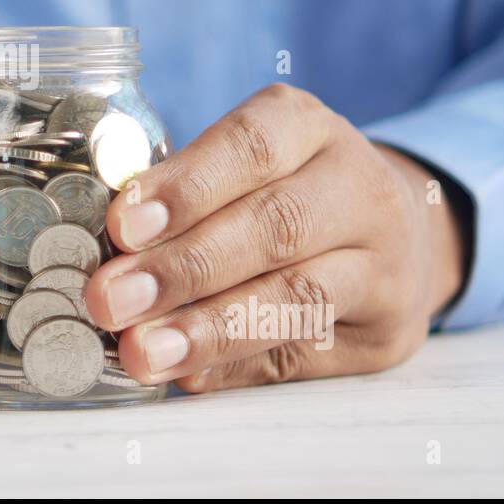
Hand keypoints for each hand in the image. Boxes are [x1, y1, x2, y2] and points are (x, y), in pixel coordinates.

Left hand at [85, 84, 467, 391]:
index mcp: (307, 128)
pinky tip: (187, 375)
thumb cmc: (282, 190)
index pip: (251, 148)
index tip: (123, 226)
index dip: (186, 188)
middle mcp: (358, 188)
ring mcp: (381, 264)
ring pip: (297, 298)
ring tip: (144, 351)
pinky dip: (235, 367)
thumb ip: (181, 194)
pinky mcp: (384, 333)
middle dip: (183, 268)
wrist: (397, 235)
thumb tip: (107, 248)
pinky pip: (302, 355)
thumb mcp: (242, 164)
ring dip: (210, 329)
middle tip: (113, 299)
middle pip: (274, 226)